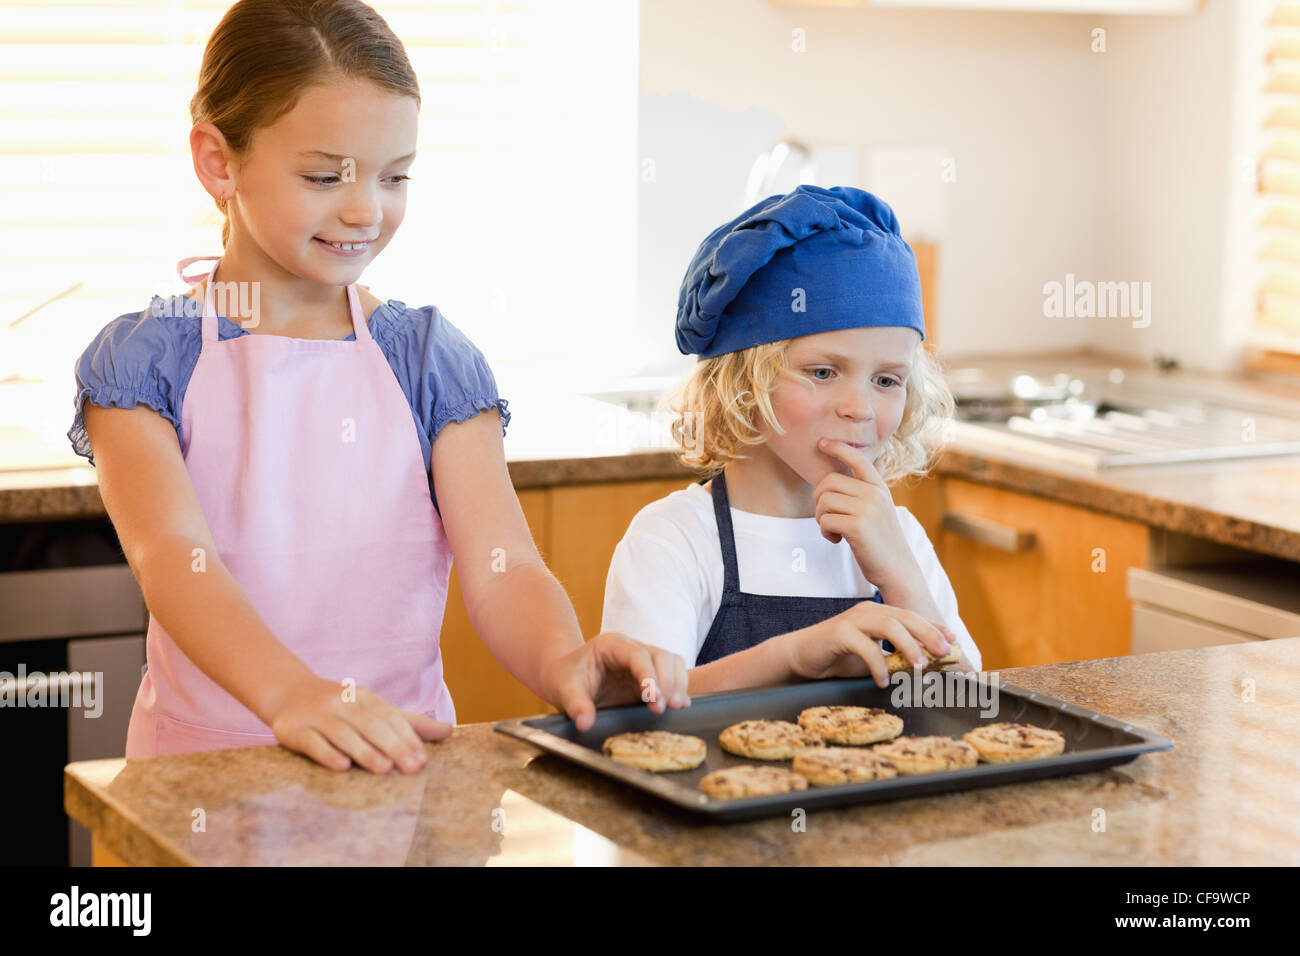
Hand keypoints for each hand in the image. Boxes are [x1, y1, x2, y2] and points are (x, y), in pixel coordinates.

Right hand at [268, 676, 450, 773]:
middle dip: (393, 746)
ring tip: (384, 769)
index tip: (423, 759)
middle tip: (412, 768)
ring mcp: (318, 716)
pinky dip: (327, 753)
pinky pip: (312, 742)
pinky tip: (342, 767)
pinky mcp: (294, 730)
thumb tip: (448, 731)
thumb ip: (409, 721)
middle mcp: (342, 703)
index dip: (407, 737)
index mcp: (364, 696)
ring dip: (364, 751)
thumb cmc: (339, 706)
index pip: (390, 717)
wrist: (286, 692)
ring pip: (344, 733)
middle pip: (371, 725)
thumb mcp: (373, 707)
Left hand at [541, 632, 690, 731]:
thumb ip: (576, 705)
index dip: (650, 676)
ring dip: (677, 684)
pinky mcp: (649, 676)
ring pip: (672, 662)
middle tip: (666, 707)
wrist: (565, 676)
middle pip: (661, 656)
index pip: (638, 655)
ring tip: (676, 707)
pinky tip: (680, 706)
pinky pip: (672, 675)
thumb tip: (585, 723)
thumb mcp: (564, 690)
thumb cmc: (565, 678)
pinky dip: (678, 689)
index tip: (654, 701)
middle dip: (667, 681)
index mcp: (611, 645)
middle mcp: (631, 649)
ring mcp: (642, 661)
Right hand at [778, 601, 955, 687]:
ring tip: (920, 666)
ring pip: (889, 625)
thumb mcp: (872, 659)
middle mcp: (868, 612)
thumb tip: (924, 668)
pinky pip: (864, 646)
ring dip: (908, 646)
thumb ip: (894, 659)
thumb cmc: (838, 659)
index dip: (934, 628)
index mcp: (878, 614)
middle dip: (929, 634)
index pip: (912, 617)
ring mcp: (852, 620)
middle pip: (905, 617)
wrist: (800, 658)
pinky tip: (883, 681)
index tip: (954, 642)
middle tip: (946, 652)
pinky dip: (877, 664)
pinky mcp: (838, 633)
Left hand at [812, 439, 913, 587]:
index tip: (822, 443)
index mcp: (879, 487)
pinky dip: (825, 532)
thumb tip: (849, 468)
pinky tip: (837, 540)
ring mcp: (867, 509)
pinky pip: (825, 520)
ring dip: (821, 518)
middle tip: (828, 518)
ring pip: (824, 501)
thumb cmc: (881, 541)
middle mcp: (875, 493)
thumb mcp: (880, 509)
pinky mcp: (858, 526)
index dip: (838, 447)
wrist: (897, 569)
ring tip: (834, 530)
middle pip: (828, 482)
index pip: (857, 458)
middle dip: (819, 500)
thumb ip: (865, 491)